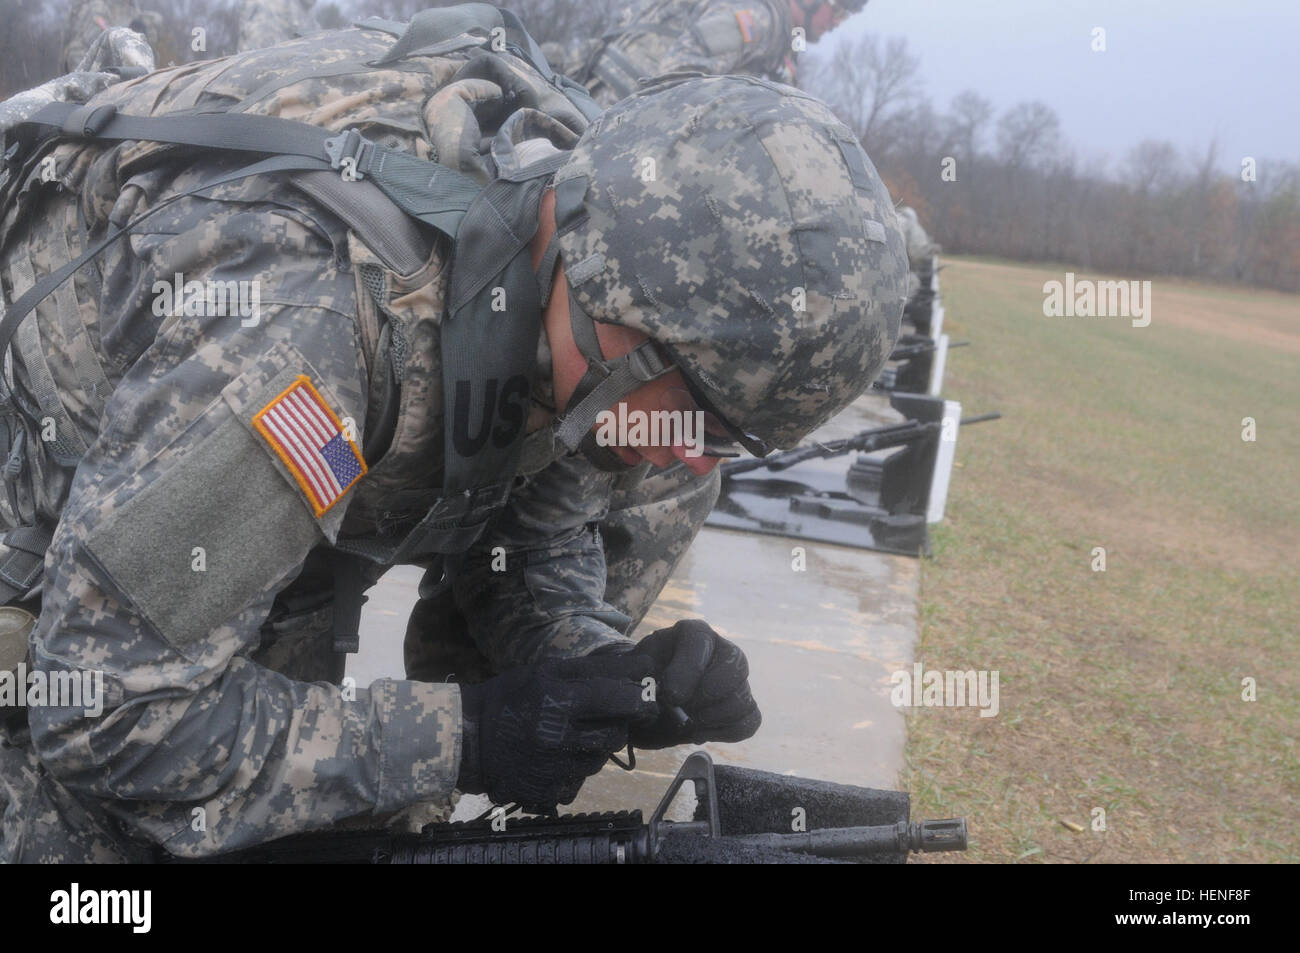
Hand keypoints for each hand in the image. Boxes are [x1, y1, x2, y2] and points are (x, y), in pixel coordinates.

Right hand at [456, 652, 654, 811]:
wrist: (470, 740)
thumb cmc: (510, 696)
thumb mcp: (547, 670)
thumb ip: (594, 668)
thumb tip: (639, 663)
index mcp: (560, 702)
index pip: (621, 700)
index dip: (641, 696)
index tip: (645, 693)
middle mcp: (560, 739)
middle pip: (617, 734)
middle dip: (619, 723)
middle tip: (609, 713)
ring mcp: (556, 771)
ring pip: (601, 759)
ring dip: (597, 745)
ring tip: (574, 733)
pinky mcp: (550, 793)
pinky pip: (581, 781)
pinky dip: (577, 768)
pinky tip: (558, 756)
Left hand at [629, 619, 760, 747]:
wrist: (647, 703)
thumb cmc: (642, 680)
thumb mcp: (635, 670)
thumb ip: (644, 674)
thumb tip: (656, 686)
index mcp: (693, 634)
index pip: (701, 641)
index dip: (688, 670)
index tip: (671, 695)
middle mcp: (721, 650)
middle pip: (736, 667)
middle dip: (707, 694)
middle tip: (682, 709)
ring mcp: (736, 680)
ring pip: (742, 699)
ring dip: (711, 718)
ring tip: (686, 722)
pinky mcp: (743, 706)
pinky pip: (749, 721)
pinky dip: (724, 732)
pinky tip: (699, 731)